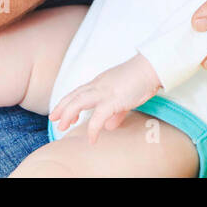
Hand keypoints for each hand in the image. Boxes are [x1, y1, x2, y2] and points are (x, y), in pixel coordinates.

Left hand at [48, 54, 162, 143]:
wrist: (152, 67)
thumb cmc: (141, 78)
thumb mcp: (125, 96)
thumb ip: (116, 112)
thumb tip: (110, 126)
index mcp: (100, 82)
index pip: (79, 91)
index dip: (68, 101)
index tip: (60, 112)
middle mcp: (98, 85)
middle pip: (74, 96)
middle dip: (62, 108)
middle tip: (55, 120)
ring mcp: (104, 91)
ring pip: (79, 102)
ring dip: (68, 114)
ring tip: (63, 127)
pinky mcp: (113, 99)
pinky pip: (98, 117)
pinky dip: (92, 129)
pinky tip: (92, 138)